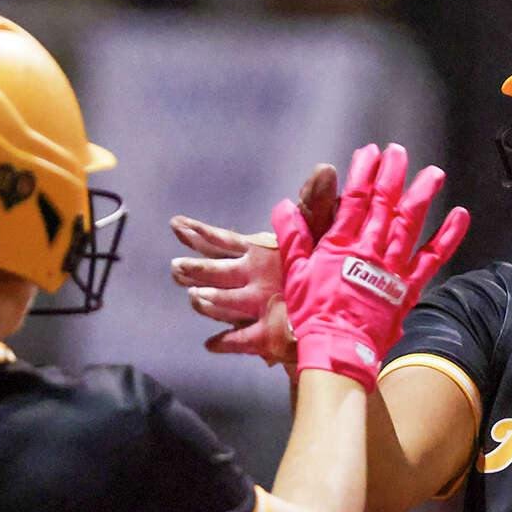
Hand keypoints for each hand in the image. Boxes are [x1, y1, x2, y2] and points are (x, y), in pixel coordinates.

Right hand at [169, 163, 337, 366]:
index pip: (220, 242)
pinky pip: (241, 340)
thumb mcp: (320, 230)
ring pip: (222, 303)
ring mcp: (252, 308)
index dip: (197, 233)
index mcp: (255, 255)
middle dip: (195, 270)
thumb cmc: (322, 264)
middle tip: (178, 268)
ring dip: (208, 301)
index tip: (176, 225)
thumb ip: (316, 202)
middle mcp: (246, 280)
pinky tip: (211, 343)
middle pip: (213, 273)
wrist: (335, 306)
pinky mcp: (264, 334)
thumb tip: (324, 168)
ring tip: (196, 298)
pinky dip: (226, 341)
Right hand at [273, 142, 469, 390]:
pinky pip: (433, 258)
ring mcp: (392, 268)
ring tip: (433, 173)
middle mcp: (370, 250)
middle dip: (392, 175)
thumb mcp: (295, 274)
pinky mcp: (408, 287)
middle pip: (385, 204)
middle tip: (399, 152)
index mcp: (341, 245)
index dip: (363, 173)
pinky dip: (448, 236)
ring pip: (410, 224)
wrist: (338, 349)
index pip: (355, 200)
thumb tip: (284, 207)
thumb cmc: (313, 314)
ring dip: (422, 195)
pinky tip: (460, 216)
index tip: (370, 153)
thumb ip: (292, 238)